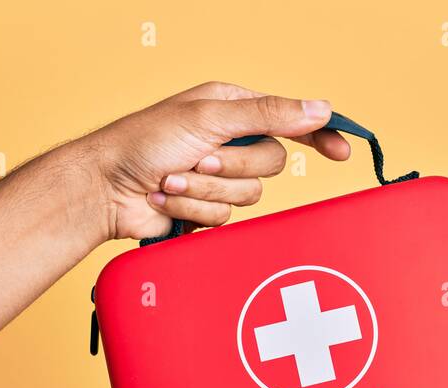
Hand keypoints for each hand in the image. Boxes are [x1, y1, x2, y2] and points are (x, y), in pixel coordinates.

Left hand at [83, 82, 351, 240]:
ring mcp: (219, 179)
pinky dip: (194, 209)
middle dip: (232, 167)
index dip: (318, 134)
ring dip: (207, 191)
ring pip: (249, 196)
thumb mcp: (209, 118)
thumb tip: (319, 109)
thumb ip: (268, 115)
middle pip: (272, 164)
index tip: (341, 151)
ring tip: (173, 180)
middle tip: (199, 159)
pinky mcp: (207, 210)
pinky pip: (225, 218)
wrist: (106, 189)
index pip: (290, 120)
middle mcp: (229, 142)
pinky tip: (167, 198)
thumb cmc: (144, 142)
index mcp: (232, 109)